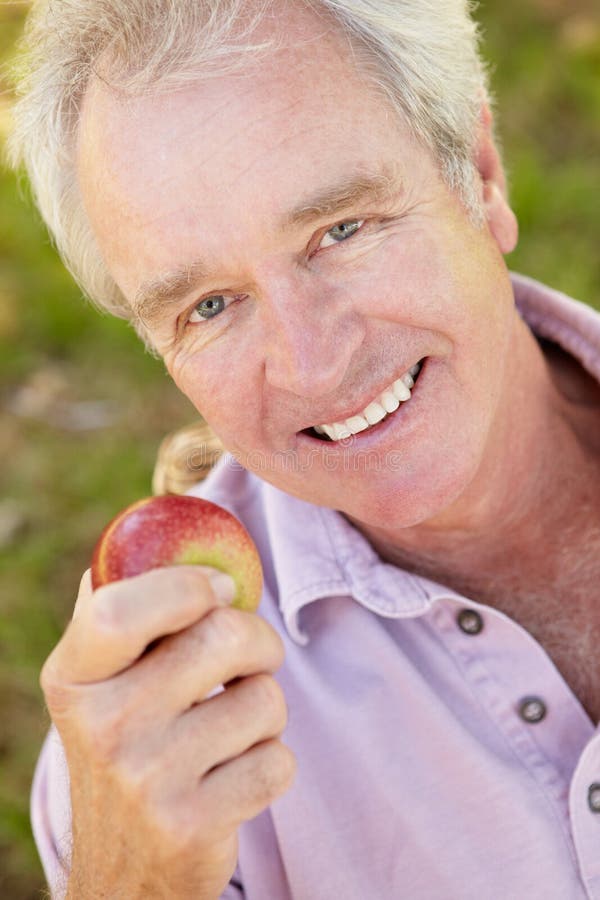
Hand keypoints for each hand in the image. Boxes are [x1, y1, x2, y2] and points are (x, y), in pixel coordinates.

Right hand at [41, 566, 294, 899]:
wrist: (124, 874)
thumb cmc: (125, 750)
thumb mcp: (98, 687)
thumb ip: (114, 615)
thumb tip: (136, 532)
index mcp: (74, 677)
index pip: (122, 607)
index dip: (187, 585)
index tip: (219, 589)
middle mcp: (101, 726)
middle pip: (223, 637)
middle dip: (259, 642)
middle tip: (252, 658)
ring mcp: (145, 780)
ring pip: (264, 700)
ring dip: (266, 710)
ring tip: (233, 730)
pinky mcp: (193, 826)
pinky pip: (278, 761)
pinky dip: (272, 764)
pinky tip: (234, 778)